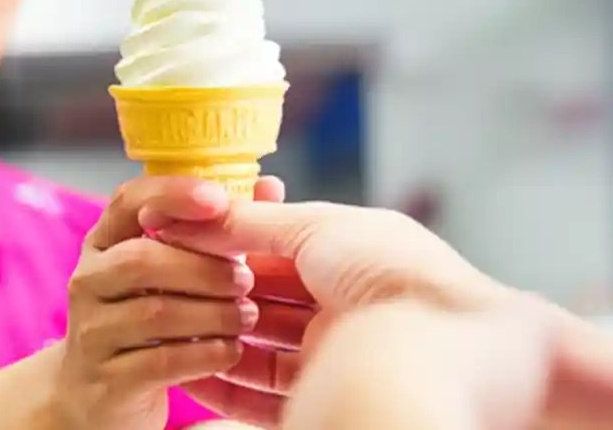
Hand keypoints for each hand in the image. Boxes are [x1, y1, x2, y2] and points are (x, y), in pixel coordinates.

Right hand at [56, 177, 279, 429]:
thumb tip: (270, 187)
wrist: (99, 400)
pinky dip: (204, 354)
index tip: (218, 200)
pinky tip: (231, 352)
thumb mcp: (176, 270)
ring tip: (247, 317)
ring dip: (212, 312)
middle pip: (141, 260)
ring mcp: (92, 332)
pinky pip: (160, 362)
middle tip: (247, 278)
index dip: (173, 195)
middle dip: (203, 267)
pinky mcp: (107, 381)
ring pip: (153, 312)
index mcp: (107, 242)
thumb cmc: (151, 323)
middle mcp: (90, 281)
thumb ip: (221, 228)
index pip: (128, 201)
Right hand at [153, 201, 513, 425]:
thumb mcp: (319, 225)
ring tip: (173, 327)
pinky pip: (264, 399)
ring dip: (220, 339)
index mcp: (351, 256)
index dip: (230, 247)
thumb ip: (256, 221)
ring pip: (261, 352)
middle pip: (266, 303)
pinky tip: (191, 373)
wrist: (441, 344)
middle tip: (171, 286)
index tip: (183, 242)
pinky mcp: (327, 397)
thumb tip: (198, 213)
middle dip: (221, 294)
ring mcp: (336, 356)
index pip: (276, 251)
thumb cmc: (392, 272)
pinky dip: (226, 389)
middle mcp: (344, 306)